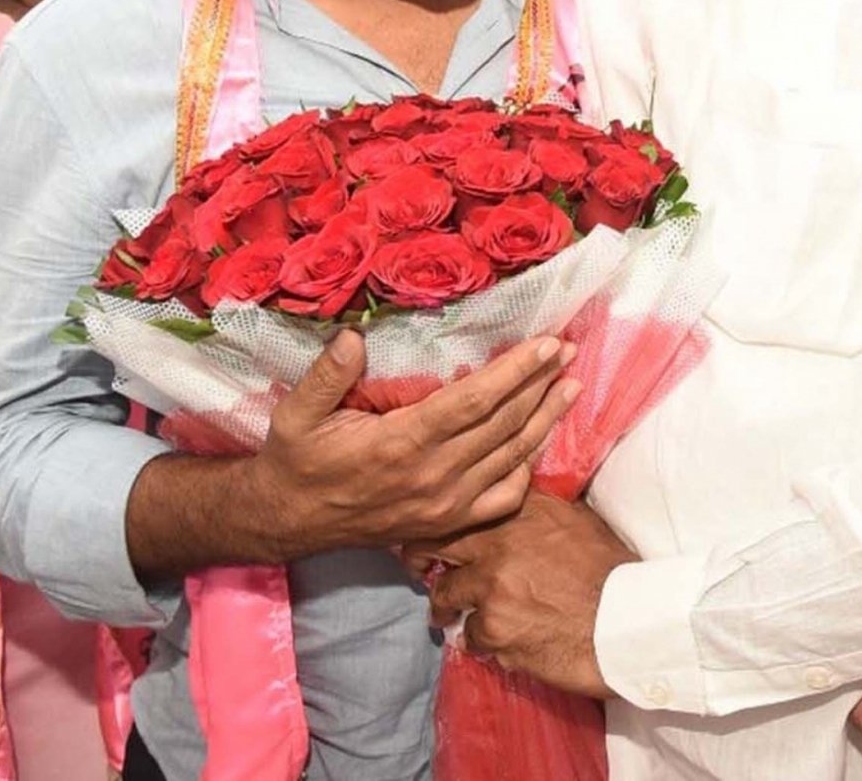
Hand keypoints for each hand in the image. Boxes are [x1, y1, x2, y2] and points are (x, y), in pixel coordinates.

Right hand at [241, 334, 580, 559]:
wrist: (290, 519)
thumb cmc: (296, 458)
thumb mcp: (296, 413)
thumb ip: (326, 375)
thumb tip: (353, 337)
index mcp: (401, 443)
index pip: (474, 401)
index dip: (515, 372)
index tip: (546, 344)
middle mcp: (433, 476)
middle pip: (504, 424)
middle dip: (541, 385)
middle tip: (570, 351)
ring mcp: (446, 505)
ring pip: (512, 458)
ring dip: (546, 419)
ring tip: (571, 387)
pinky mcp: (448, 524)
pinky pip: (503, 497)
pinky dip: (528, 468)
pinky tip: (538, 441)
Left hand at [412, 490, 634, 696]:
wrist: (627, 621)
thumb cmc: (610, 570)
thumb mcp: (576, 520)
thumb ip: (538, 511)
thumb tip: (515, 507)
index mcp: (521, 509)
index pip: (464, 503)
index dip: (442, 519)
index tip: (434, 529)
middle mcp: (499, 539)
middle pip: (435, 543)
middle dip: (418, 557)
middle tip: (416, 568)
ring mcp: (492, 584)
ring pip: (445, 594)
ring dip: (446, 608)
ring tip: (446, 616)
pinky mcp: (492, 627)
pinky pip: (469, 636)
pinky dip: (480, 642)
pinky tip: (497, 643)